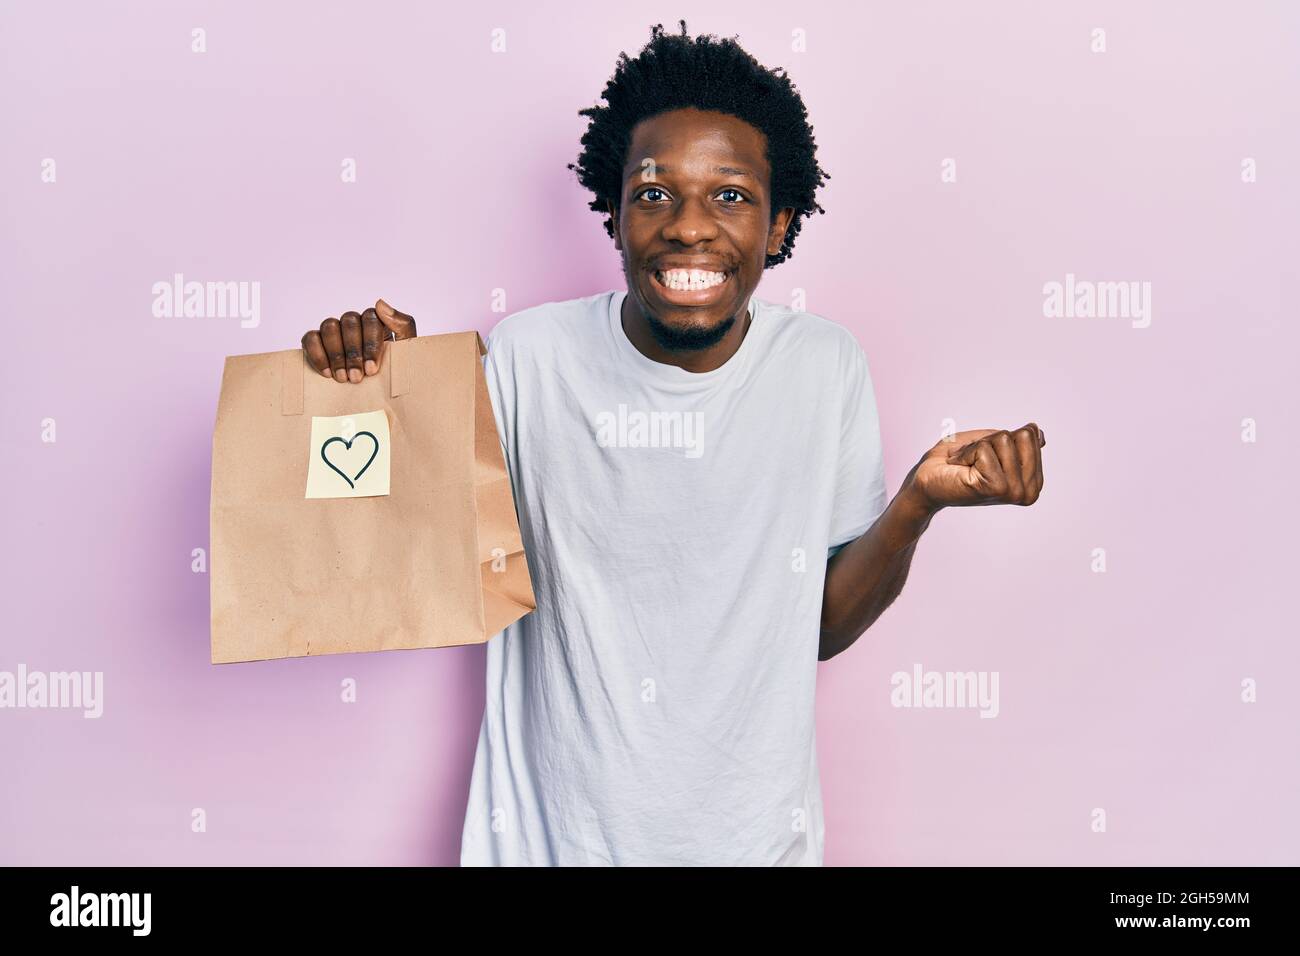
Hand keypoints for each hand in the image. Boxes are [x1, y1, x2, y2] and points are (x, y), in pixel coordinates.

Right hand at [301, 299, 416, 382]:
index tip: (372, 369)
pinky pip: (310, 338)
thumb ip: (402, 325)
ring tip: (343, 378)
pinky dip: (317, 355)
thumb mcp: (406, 351)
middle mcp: (354, 323)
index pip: (370, 318)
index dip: (370, 344)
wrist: (381, 396)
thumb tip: (380, 304)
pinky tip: (327, 373)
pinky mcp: (316, 341)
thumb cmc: (394, 372)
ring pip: (329, 327)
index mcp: (376, 322)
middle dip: (353, 353)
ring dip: (336, 354)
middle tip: (356, 378)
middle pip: (349, 322)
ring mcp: (334, 331)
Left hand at [905, 423, 1045, 512]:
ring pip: (1003, 440)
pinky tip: (960, 470)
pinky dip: (967, 454)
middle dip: (991, 441)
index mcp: (1032, 481)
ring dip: (977, 448)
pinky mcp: (996, 489)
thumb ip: (1016, 440)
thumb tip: (1039, 434)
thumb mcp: (990, 443)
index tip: (985, 456)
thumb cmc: (956, 461)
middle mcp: (1028, 491)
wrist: (926, 480)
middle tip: (974, 460)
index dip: (1000, 438)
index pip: (1031, 435)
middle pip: (1022, 436)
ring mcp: (1014, 492)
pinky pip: (985, 449)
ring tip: (966, 465)